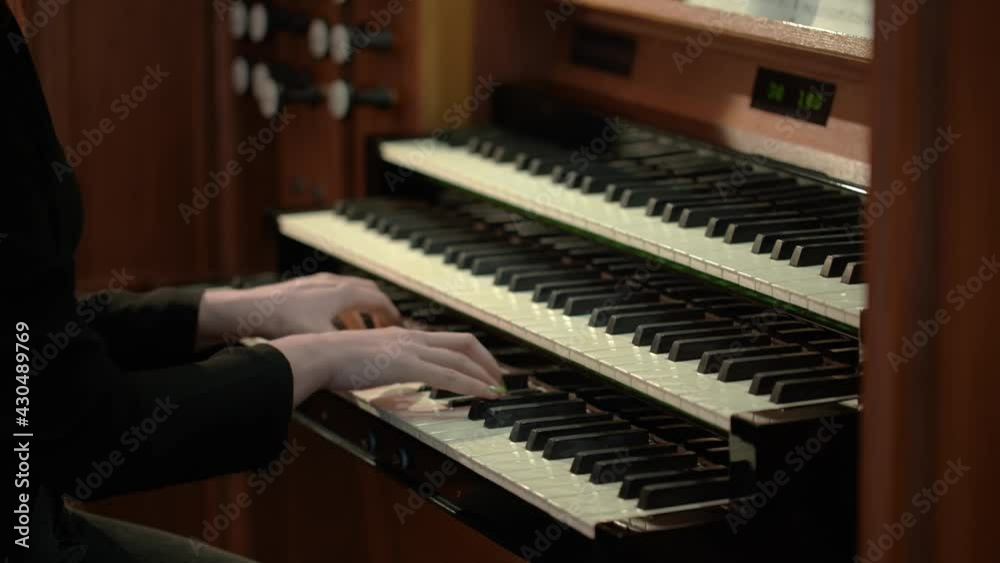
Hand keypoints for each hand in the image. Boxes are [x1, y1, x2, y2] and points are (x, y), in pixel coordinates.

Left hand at [198, 273, 401, 345]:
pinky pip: (333, 294)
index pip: (380, 301)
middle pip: (369, 292)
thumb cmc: (282, 321)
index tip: (401, 328)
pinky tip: (333, 324)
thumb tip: (367, 365)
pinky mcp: (304, 287)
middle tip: (387, 327)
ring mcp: (318, 284)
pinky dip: (342, 308)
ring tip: (362, 328)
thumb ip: (346, 348)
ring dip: (360, 310)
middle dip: (380, 310)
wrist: (248, 308)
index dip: (393, 315)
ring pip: (350, 292)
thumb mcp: (321, 339)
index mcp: (343, 294)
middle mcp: (334, 284)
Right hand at [268, 327, 505, 404]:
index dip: (473, 353)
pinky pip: (448, 375)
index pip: (449, 340)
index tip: (485, 369)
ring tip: (500, 390)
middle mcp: (412, 338)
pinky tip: (484, 394)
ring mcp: (411, 349)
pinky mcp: (407, 364)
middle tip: (501, 380)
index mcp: (404, 337)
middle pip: (465, 342)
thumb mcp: (366, 359)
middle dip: (489, 361)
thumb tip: (386, 374)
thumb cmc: (332, 360)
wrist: (317, 354)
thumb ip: (382, 364)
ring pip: (461, 358)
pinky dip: (471, 384)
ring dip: (485, 375)